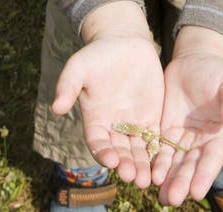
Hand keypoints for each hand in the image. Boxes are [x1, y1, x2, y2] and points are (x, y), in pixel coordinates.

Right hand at [51, 2, 164, 188]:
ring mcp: (134, 124)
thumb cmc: (97, 55)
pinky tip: (166, 162)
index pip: (97, 143)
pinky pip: (156, 138)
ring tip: (148, 179)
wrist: (123, 42)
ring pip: (139, 150)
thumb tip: (56, 107)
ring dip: (143, 165)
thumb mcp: (79, 66)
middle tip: (134, 177)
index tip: (110, 160)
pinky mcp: (152, 118)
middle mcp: (114, 127)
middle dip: (126, 165)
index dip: (102, 152)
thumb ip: (67, 85)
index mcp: (95, 119)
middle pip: (120, 152)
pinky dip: (160, 151)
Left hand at [151, 27, 222, 205]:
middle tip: (172, 199)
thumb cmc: (218, 73)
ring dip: (166, 178)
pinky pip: (159, 147)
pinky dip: (154, 161)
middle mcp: (201, 142)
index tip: (196, 191)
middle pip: (190, 166)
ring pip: (174, 162)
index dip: (204, 175)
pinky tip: (147, 173)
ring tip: (159, 194)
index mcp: (220, 136)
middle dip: (181, 182)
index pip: (212, 159)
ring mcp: (182, 137)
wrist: (196, 60)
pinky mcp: (166, 129)